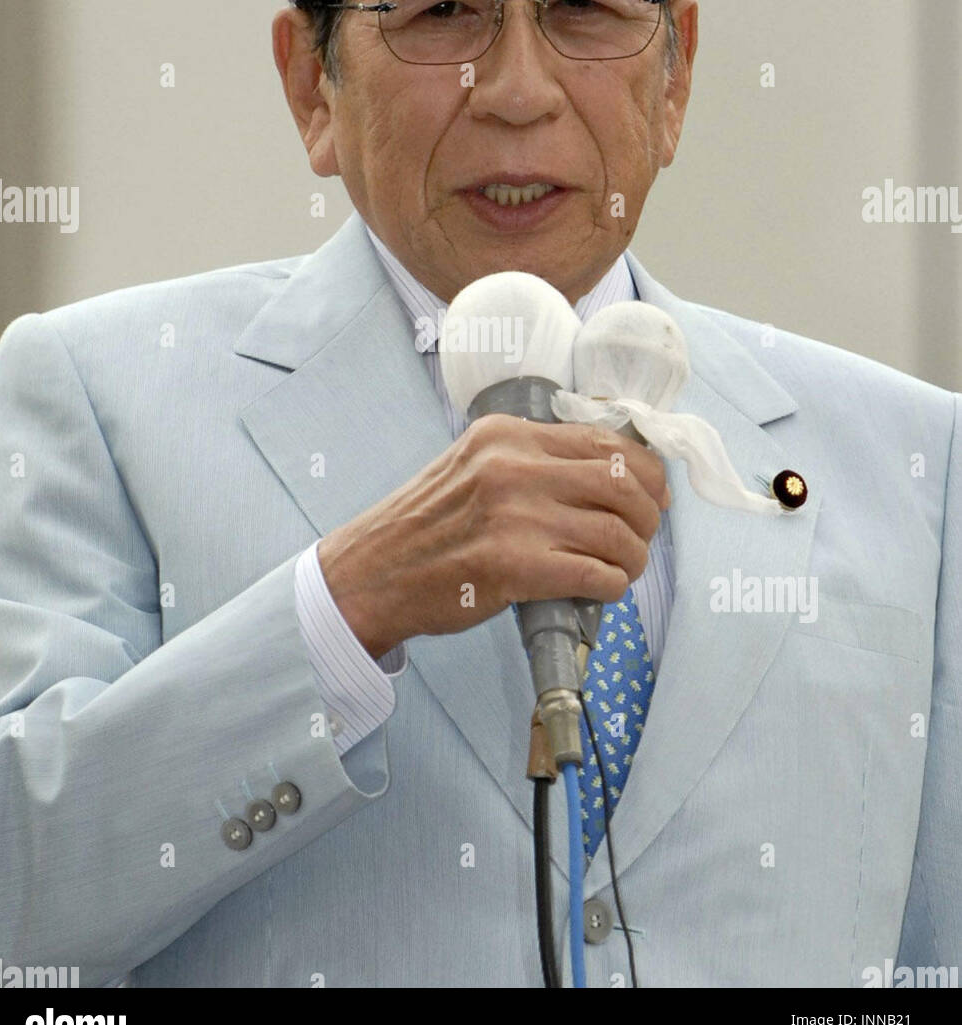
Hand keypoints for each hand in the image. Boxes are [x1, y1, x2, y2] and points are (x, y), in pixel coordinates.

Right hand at [317, 414, 669, 658]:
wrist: (369, 574)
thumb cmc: (423, 525)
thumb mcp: (472, 465)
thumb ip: (529, 461)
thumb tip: (607, 474)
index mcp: (506, 434)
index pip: (605, 440)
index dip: (646, 470)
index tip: (654, 494)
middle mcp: (513, 467)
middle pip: (623, 482)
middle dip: (648, 516)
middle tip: (642, 537)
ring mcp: (514, 517)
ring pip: (617, 532)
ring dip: (633, 557)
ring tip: (622, 569)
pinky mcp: (513, 567)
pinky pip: (595, 575)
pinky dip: (611, 585)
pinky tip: (601, 590)